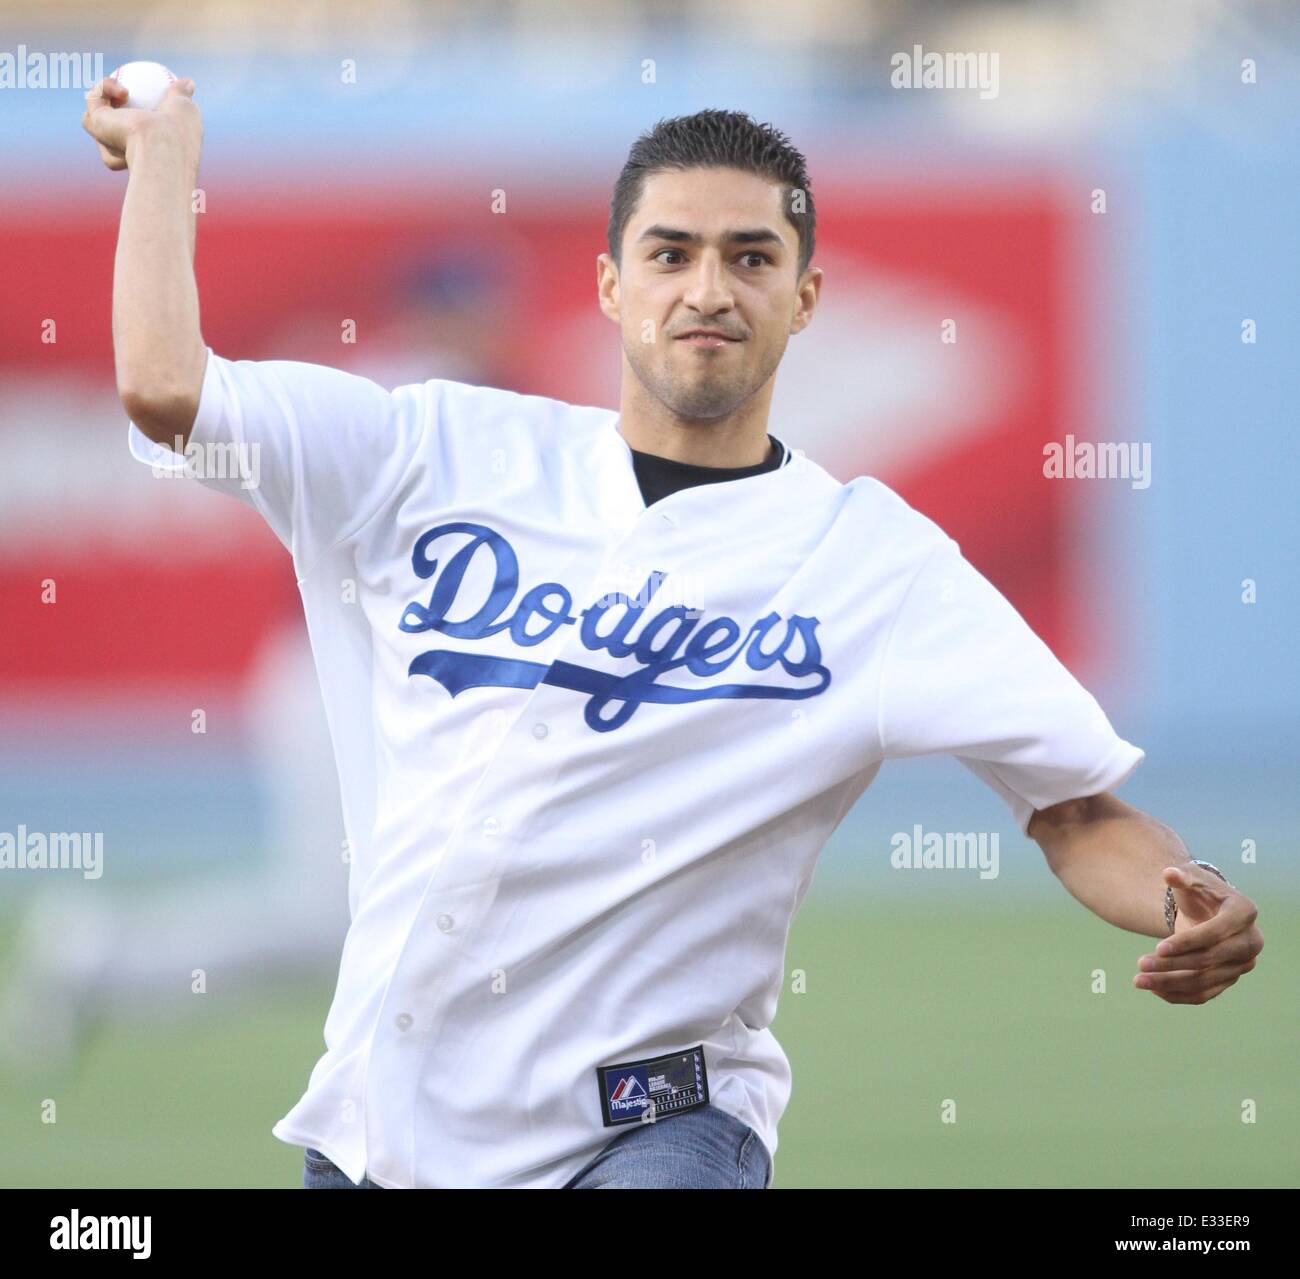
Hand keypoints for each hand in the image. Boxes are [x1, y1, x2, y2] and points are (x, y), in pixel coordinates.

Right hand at [81, 74, 200, 171]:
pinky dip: (106, 88)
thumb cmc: (178, 131)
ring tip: (126, 92)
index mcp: (148, 152)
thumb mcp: (185, 108)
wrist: (161, 144)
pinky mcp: (95, 127)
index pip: (141, 136)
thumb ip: (182, 94)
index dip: (143, 120)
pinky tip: (123, 91)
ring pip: (98, 114)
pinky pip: (94, 100)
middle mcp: (125, 152)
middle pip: (112, 131)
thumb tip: (188, 82)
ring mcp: (108, 141)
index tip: (151, 100)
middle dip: (111, 113)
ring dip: (106, 94)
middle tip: (127, 91)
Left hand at [1133, 865, 1261, 1003]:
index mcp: (1243, 912)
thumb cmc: (1199, 890)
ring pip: (1204, 981)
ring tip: (1139, 980)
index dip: (1186, 942)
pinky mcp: (1229, 979)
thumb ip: (1181, 876)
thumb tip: (1168, 873)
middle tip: (1139, 964)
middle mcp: (1250, 942)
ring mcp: (1242, 963)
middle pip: (1209, 961)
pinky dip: (1179, 994)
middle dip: (1172, 965)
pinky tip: (1154, 989)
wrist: (1209, 908)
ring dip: (1169, 983)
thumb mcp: (1191, 878)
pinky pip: (1204, 994)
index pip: (1215, 933)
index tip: (1158, 947)